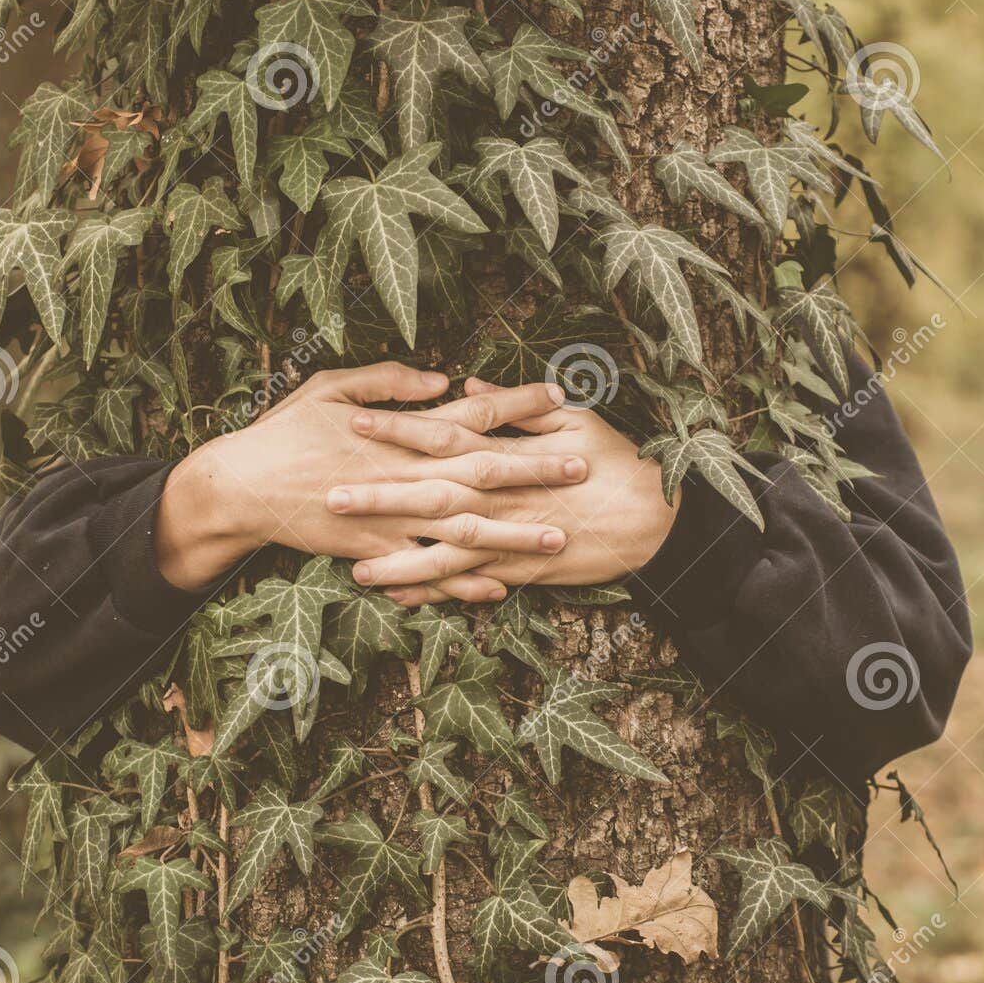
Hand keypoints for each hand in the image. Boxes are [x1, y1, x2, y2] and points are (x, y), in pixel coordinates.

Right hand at [154, 363, 589, 592]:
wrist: (237, 487)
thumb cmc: (284, 432)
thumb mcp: (332, 387)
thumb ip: (391, 382)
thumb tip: (445, 378)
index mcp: (398, 432)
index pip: (472, 415)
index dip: (517, 407)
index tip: (560, 399)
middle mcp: (401, 476)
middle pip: (482, 474)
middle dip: (535, 472)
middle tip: (584, 469)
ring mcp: (387, 518)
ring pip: (463, 531)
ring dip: (513, 535)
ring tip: (559, 540)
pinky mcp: (370, 551)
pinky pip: (425, 572)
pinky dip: (461, 584)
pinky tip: (499, 589)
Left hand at [330, 377, 679, 605]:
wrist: (655, 521)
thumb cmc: (615, 463)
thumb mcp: (573, 419)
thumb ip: (515, 406)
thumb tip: (467, 386)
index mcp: (508, 455)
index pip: (441, 437)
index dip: (396, 429)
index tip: (354, 420)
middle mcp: (501, 498)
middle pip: (429, 496)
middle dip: (378, 497)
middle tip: (328, 495)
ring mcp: (509, 538)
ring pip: (442, 552)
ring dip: (397, 560)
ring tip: (353, 567)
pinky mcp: (519, 570)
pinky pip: (469, 583)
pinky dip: (434, 591)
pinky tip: (399, 596)